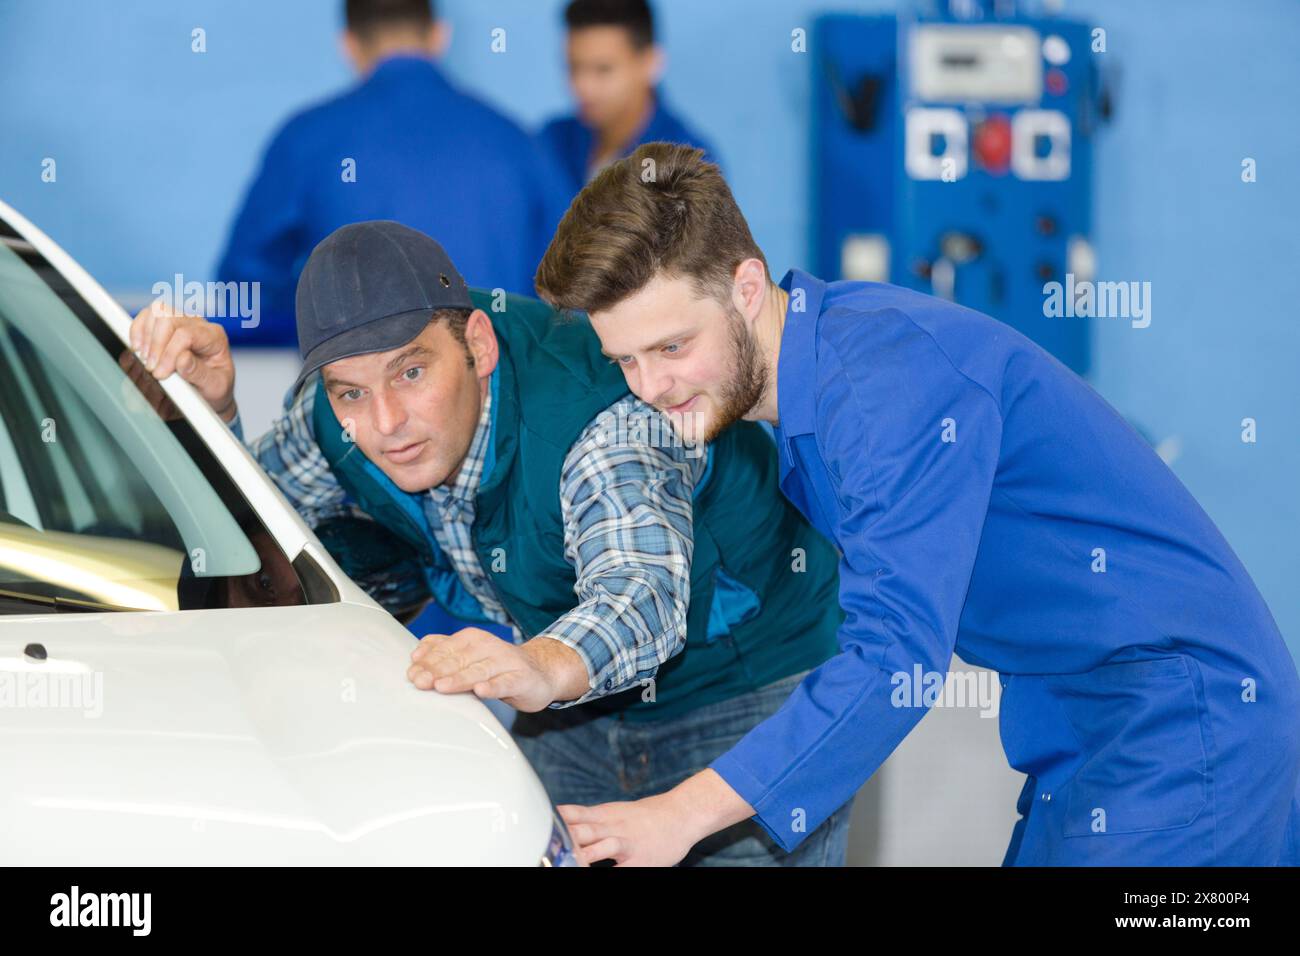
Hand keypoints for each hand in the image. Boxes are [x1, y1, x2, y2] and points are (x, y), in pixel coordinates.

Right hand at [129, 301, 236, 420]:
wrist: (211, 389)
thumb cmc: (215, 387)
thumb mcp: (214, 388)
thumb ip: (199, 374)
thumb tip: (182, 359)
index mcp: (215, 337)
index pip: (187, 334)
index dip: (169, 354)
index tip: (160, 374)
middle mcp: (199, 324)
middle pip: (169, 317)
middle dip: (156, 344)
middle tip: (152, 368)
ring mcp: (182, 321)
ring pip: (157, 311)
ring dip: (146, 335)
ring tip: (145, 359)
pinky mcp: (166, 324)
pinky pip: (147, 315)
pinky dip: (138, 330)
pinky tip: (139, 349)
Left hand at [406, 628, 588, 711]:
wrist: (541, 671)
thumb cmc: (498, 666)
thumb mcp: (470, 656)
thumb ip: (445, 652)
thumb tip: (416, 653)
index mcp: (472, 639)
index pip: (446, 648)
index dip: (427, 660)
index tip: (411, 673)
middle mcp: (489, 647)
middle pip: (459, 659)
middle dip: (437, 670)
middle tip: (419, 682)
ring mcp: (506, 662)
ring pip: (479, 670)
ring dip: (459, 678)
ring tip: (441, 686)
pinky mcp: (521, 679)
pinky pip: (505, 682)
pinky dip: (493, 686)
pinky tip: (481, 691)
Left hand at [558, 770, 753, 865]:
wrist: (681, 814)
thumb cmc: (646, 816)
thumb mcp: (616, 811)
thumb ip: (591, 818)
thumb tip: (564, 820)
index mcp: (603, 815)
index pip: (573, 815)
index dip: (554, 822)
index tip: (534, 828)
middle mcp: (611, 827)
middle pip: (580, 831)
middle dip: (562, 841)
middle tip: (544, 849)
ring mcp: (625, 843)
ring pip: (598, 848)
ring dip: (581, 856)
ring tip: (568, 862)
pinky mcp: (639, 861)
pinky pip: (620, 871)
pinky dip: (610, 873)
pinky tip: (595, 874)